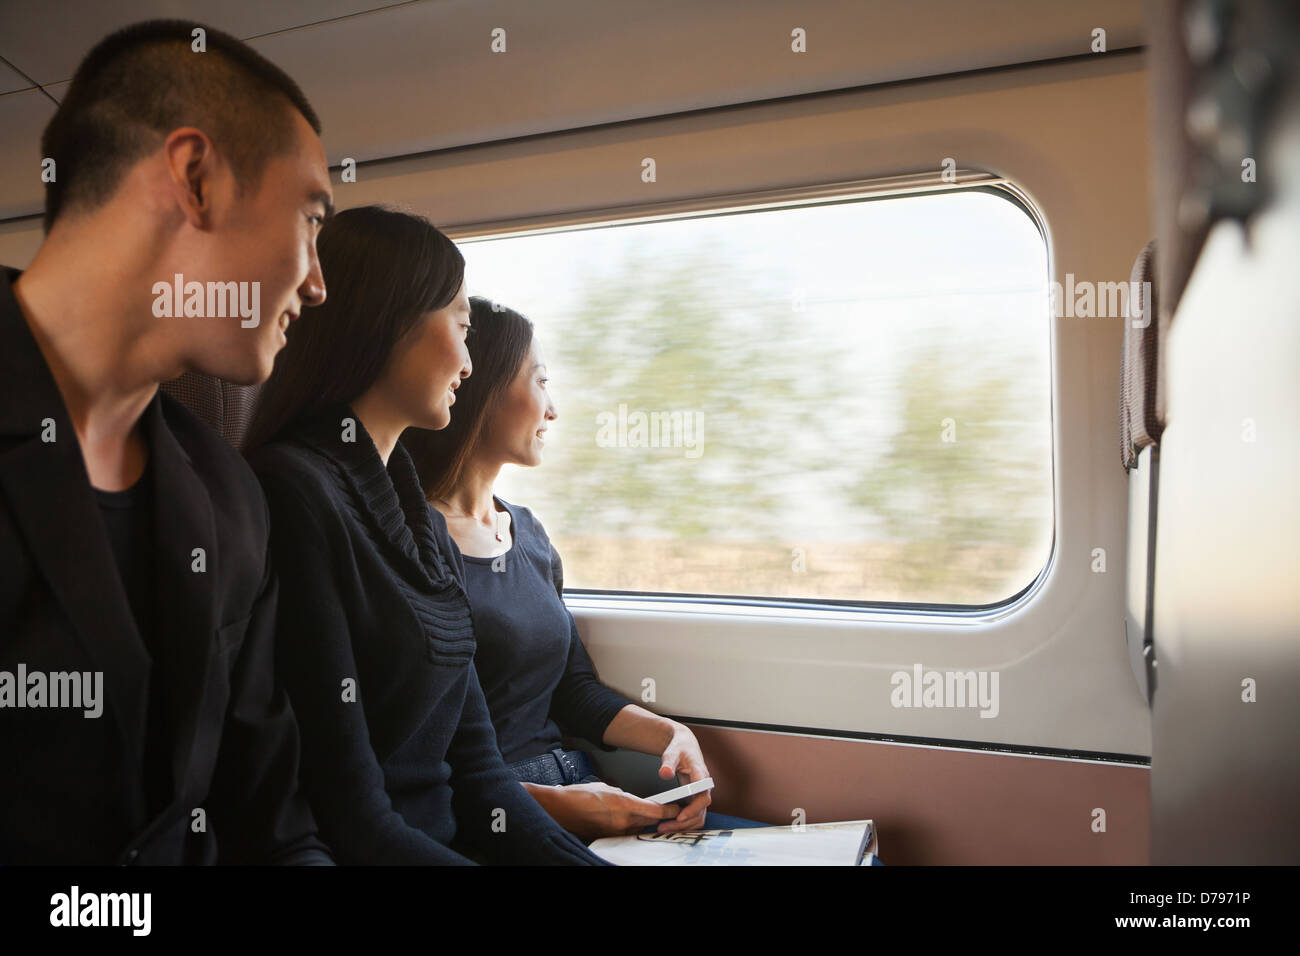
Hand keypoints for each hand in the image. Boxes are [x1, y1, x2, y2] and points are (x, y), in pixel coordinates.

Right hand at [534, 782, 677, 839]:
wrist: (559, 809)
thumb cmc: (579, 795)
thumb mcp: (607, 787)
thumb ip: (624, 795)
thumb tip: (633, 801)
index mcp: (624, 804)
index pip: (656, 810)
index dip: (671, 810)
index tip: (679, 808)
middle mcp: (622, 821)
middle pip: (651, 821)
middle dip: (662, 817)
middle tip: (671, 812)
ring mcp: (615, 832)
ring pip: (640, 828)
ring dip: (647, 823)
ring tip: (654, 817)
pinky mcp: (608, 838)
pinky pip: (627, 833)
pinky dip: (633, 828)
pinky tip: (633, 823)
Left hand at [655, 725, 711, 832]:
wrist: (686, 746)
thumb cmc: (680, 749)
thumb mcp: (671, 753)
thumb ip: (668, 763)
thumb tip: (664, 774)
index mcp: (700, 773)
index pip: (702, 793)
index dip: (693, 807)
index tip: (680, 816)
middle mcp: (704, 786)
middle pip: (701, 809)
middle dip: (684, 821)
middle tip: (664, 827)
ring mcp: (702, 794)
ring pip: (699, 816)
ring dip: (684, 826)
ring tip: (664, 828)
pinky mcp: (697, 799)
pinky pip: (695, 816)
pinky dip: (685, 824)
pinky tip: (670, 825)